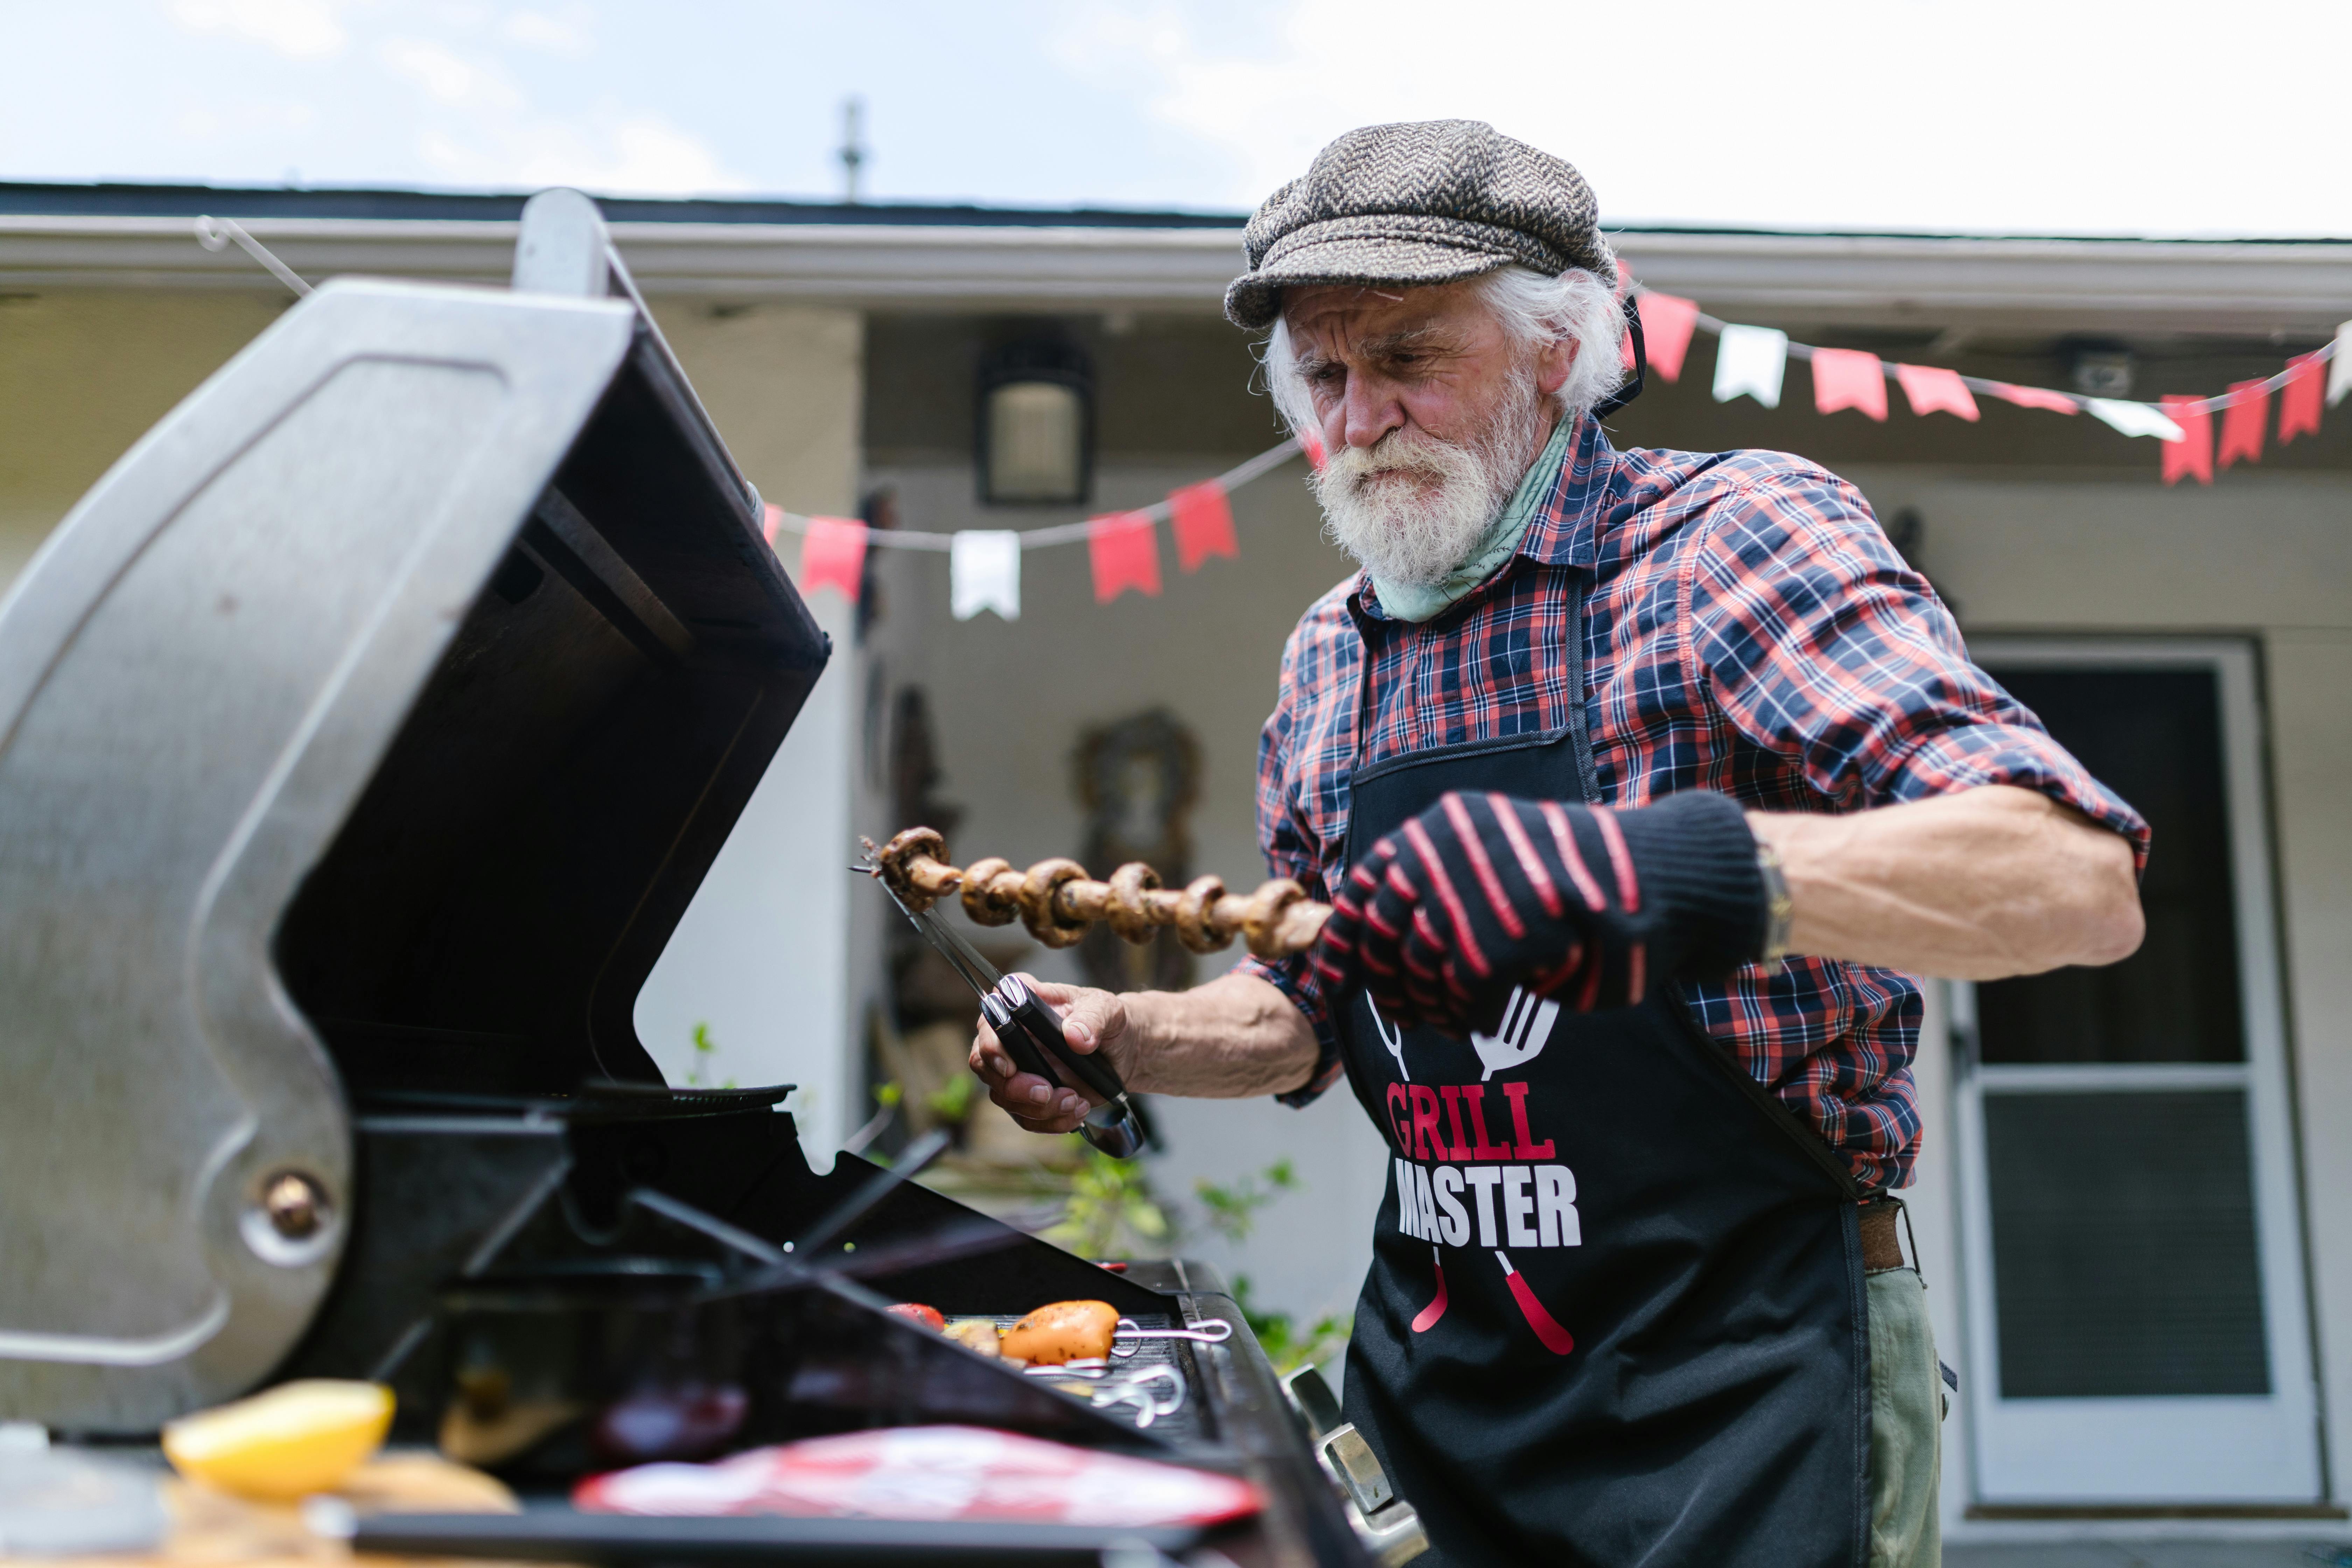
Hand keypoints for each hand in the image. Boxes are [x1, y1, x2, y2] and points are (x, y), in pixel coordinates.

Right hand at [967, 975, 1128, 1135]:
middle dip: (1015, 1087)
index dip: (991, 1045)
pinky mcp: (1028, 1095)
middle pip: (985, 1065)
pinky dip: (1051, 1120)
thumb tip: (1075, 1036)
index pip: (991, 1020)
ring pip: (1004, 1096)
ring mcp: (1017, 1068)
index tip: (1009, 1068)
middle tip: (1047, 1093)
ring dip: (1040, 1108)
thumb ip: (1093, 1018)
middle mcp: (1012, 1035)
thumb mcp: (1108, 1010)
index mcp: (1022, 1004)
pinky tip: (1077, 1111)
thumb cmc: (1110, 1022)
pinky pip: (1025, 1117)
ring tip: (1076, 1101)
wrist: (1123, 1052)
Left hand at [1313, 789, 1765, 1036]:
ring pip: (1423, 968)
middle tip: (1405, 1016)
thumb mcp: (1494, 865)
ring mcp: (1483, 889)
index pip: (1366, 887)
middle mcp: (1453, 847)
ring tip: (1452, 1019)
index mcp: (1444, 826)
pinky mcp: (1516, 935)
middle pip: (1388, 934)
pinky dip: (1471, 1016)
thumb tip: (1362, 943)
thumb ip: (1438, 886)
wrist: (1666, 876)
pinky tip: (1486, 1019)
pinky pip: (1466, 994)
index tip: (1336, 984)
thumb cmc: (1575, 881)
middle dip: (1388, 985)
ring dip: (1431, 1007)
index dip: (1345, 943)